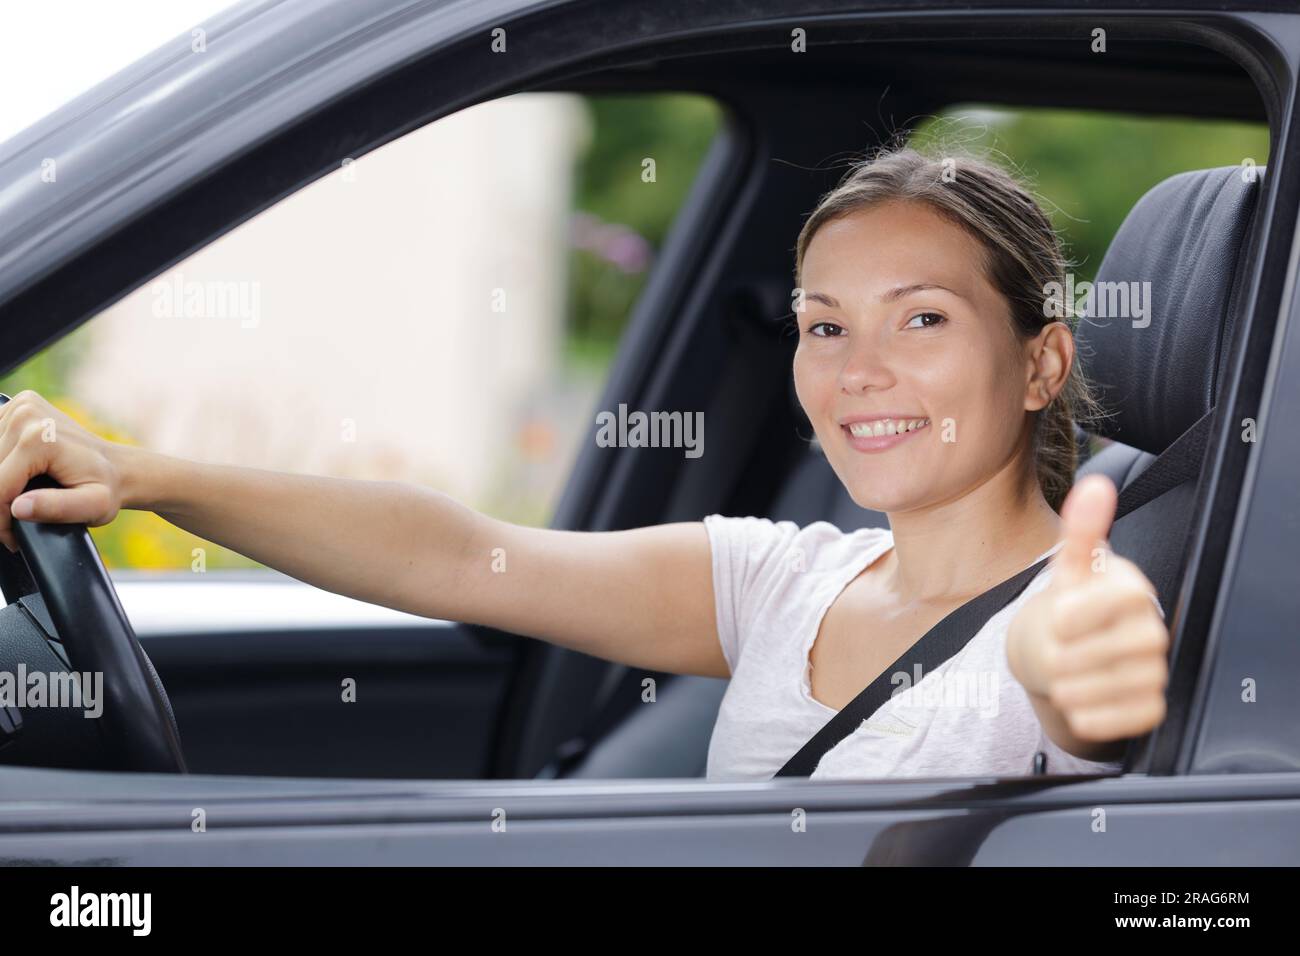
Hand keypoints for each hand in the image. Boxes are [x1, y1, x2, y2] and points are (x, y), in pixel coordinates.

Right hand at [0, 390, 126, 552]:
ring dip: (0, 483)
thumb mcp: (93, 506)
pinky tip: (20, 475)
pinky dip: (2, 464)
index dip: (0, 518)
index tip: (14, 536)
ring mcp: (21, 407)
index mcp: (38, 439)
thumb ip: (56, 508)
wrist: (118, 466)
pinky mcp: (17, 407)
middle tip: (19, 520)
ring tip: (23, 499)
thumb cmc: (105, 488)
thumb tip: (18, 508)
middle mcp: (26, 415)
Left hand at [1007, 474, 1170, 742]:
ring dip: (1072, 687)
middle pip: (1107, 650)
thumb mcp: (1067, 570)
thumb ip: (1081, 530)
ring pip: (1110, 687)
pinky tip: (1079, 701)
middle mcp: (1153, 630)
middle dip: (1066, 655)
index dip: (1084, 611)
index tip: (1060, 617)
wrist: (1065, 655)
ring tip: (1063, 675)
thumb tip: (1096, 486)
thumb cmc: (1070, 608)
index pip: (1124, 598)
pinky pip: (1121, 719)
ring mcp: (1156, 671)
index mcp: (1134, 591)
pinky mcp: (1152, 708)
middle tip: (1057, 651)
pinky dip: (1089, 715)